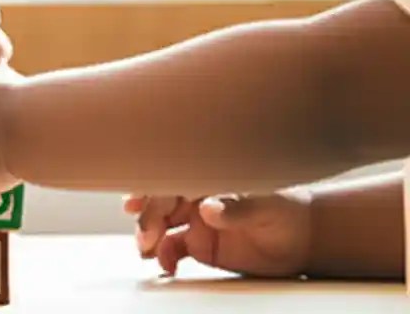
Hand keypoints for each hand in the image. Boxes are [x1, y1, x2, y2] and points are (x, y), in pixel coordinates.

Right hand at [126, 191, 311, 277]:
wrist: (304, 238)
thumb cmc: (288, 211)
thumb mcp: (268, 206)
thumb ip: (238, 207)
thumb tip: (208, 207)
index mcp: (208, 176)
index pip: (171, 177)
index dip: (150, 188)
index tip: (136, 202)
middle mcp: (196, 195)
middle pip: (159, 201)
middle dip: (147, 218)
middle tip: (148, 238)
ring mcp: (194, 219)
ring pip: (159, 223)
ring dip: (148, 236)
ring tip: (150, 252)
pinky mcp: (197, 243)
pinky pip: (171, 248)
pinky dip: (163, 255)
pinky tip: (166, 264)